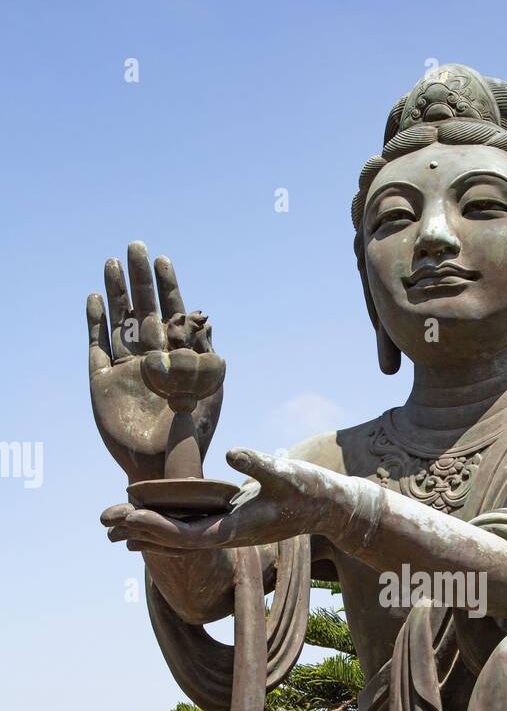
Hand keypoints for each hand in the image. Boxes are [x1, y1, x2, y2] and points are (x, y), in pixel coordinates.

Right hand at [88, 243, 222, 481]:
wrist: (162, 464)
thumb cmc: (191, 434)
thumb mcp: (206, 391)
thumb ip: (205, 355)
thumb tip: (204, 319)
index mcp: (176, 358)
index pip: (170, 313)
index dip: (166, 287)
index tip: (163, 260)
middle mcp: (149, 358)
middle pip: (141, 309)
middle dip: (139, 279)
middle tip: (135, 246)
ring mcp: (125, 368)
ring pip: (118, 321)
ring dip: (116, 292)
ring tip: (112, 262)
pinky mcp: (102, 382)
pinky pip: (97, 345)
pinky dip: (96, 322)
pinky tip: (95, 298)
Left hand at [101, 449, 337, 551]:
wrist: (329, 507)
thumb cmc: (310, 489)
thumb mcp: (286, 472)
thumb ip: (258, 463)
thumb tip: (231, 452)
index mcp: (238, 529)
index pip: (190, 534)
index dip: (159, 528)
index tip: (132, 517)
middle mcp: (228, 535)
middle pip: (176, 539)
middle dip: (140, 531)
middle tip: (105, 522)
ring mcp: (228, 530)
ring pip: (179, 536)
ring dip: (147, 531)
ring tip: (114, 528)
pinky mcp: (230, 520)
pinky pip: (190, 526)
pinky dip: (165, 525)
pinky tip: (147, 519)